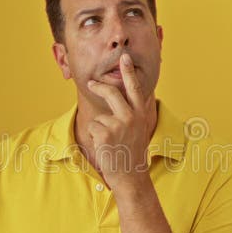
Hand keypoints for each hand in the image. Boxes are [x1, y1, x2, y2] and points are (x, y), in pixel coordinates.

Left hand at [86, 53, 155, 190]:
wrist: (130, 175)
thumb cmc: (132, 152)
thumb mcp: (139, 129)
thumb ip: (134, 112)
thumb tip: (127, 95)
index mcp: (141, 113)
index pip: (134, 88)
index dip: (129, 72)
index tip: (125, 58)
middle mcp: (131, 116)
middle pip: (112, 92)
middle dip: (98, 86)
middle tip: (90, 83)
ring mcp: (118, 124)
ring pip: (99, 115)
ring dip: (99, 128)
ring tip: (109, 141)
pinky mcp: (105, 132)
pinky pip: (93, 126)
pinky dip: (95, 136)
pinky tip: (105, 146)